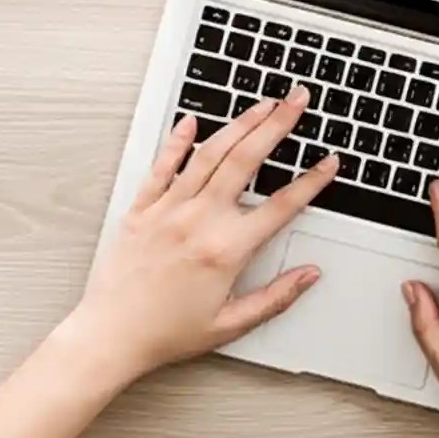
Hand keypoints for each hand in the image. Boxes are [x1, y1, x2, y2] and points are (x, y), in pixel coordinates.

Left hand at [61, 87, 337, 382]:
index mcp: (226, 250)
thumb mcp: (232, 323)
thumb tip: (309, 275)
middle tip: (296, 101)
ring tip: (261, 104)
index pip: (281, 205)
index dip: (311, 181)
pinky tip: (192, 121)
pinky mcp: (142, 210)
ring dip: (239, 123)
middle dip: (278, 125)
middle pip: (247, 160)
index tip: (328, 163)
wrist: (110, 336)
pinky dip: (178, 140)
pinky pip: (163, 166)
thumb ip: (276, 296)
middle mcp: (198, 221)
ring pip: (210, 154)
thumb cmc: (166, 333)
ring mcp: (168, 210)